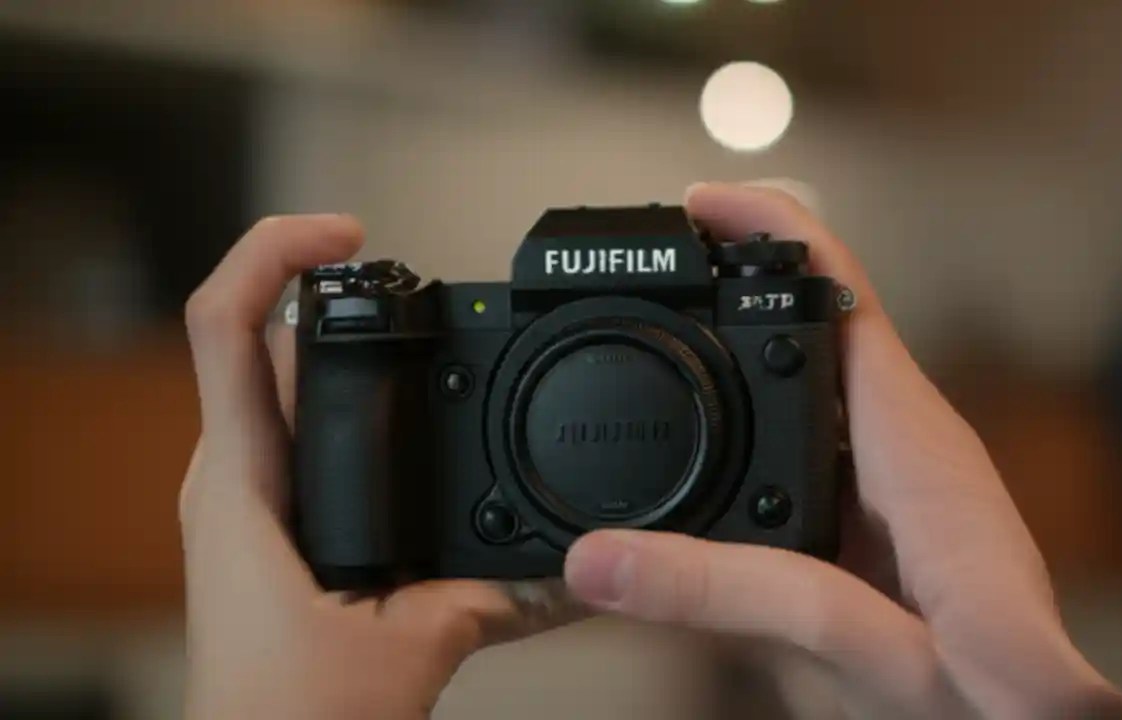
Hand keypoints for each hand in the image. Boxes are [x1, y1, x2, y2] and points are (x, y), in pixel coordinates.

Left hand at [180, 215, 580, 719]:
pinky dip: (344, 398)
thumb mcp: (418, 645)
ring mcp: (249, 498)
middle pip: (259, 335)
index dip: (278, 249)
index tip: (351, 234)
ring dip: (338, 344)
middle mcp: (234, 478)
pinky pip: (298, 429)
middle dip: (325, 290)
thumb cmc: (290, 719)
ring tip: (409, 322)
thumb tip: (584, 564)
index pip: (224, 324)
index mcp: (245, 486)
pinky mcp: (274, 523)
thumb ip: (506, 599)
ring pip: (279, 381)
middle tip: (403, 273)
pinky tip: (393, 408)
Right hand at [564, 183, 1121, 718]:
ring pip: (795, 386)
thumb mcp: (861, 648)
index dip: (768, 229)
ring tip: (650, 325)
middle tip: (645, 259)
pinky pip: (789, 450)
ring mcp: (882, 482)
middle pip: (808, 322)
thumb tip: (604, 561)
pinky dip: (731, 431)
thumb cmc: (1000, 703)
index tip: (693, 203)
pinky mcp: (863, 524)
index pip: (842, 291)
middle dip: (729, 276)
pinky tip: (691, 447)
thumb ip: (745, 600)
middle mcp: (900, 444)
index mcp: (914, 444)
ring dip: (727, 351)